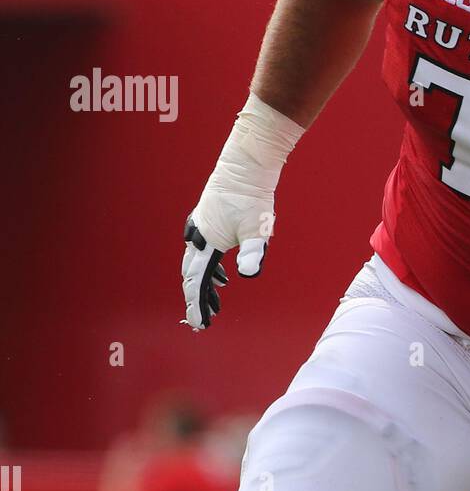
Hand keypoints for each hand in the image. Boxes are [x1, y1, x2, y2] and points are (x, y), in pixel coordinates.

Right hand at [181, 192, 271, 330]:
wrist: (245, 166)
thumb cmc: (252, 197)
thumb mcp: (257, 229)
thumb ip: (254, 252)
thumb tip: (249, 273)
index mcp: (206, 243)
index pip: (197, 282)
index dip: (197, 305)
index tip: (200, 323)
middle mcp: (197, 237)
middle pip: (192, 275)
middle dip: (198, 298)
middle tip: (206, 319)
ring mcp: (199, 228)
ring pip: (196, 264)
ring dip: (203, 284)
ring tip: (216, 302)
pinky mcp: (206, 222)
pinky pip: (201, 252)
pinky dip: (208, 268)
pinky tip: (222, 277)